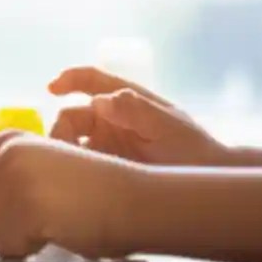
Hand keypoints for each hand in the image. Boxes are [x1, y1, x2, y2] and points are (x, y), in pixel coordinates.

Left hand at [0, 132, 141, 259]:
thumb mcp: (38, 176)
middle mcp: (6, 153)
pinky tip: (53, 233)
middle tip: (30, 228)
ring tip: (46, 227)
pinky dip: (26, 249)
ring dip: (9, 242)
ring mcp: (15, 175)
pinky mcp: (26, 200)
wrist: (136, 200)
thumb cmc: (91, 199)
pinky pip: (5, 244)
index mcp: (7, 142)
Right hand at [47, 67, 228, 165]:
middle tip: (63, 153)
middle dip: (61, 130)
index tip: (53, 88)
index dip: (69, 79)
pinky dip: (71, 170)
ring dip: (63, 152)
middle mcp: (111, 119)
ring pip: (70, 142)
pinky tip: (73, 182)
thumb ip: (136, 111)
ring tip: (67, 170)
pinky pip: (79, 166)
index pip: (91, 80)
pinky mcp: (105, 168)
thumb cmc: (193, 150)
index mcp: (125, 100)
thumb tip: (101, 100)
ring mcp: (106, 144)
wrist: (208, 183)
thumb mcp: (168, 127)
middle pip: (72, 116)